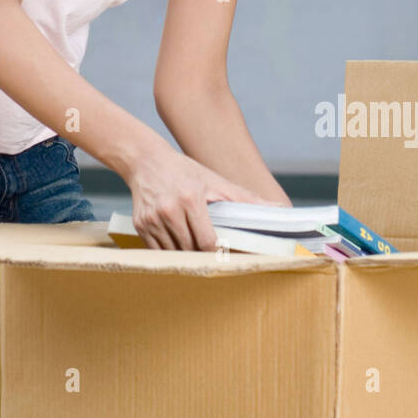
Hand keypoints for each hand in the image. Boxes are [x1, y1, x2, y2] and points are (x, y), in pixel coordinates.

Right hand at [126, 142, 286, 250]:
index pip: (207, 241)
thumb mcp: (215, 181)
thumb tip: (277, 209)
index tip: (225, 256)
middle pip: (191, 249)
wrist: (145, 160)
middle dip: (202, 255)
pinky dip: (169, 251)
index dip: (217, 252)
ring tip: (193, 248)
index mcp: (190, 199)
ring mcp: (152, 219)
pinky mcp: (140, 225)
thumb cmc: (184, 171)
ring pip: (174, 253)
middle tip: (212, 256)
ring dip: (186, 255)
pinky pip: (158, 249)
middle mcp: (169, 210)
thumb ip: (245, 198)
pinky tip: (176, 241)